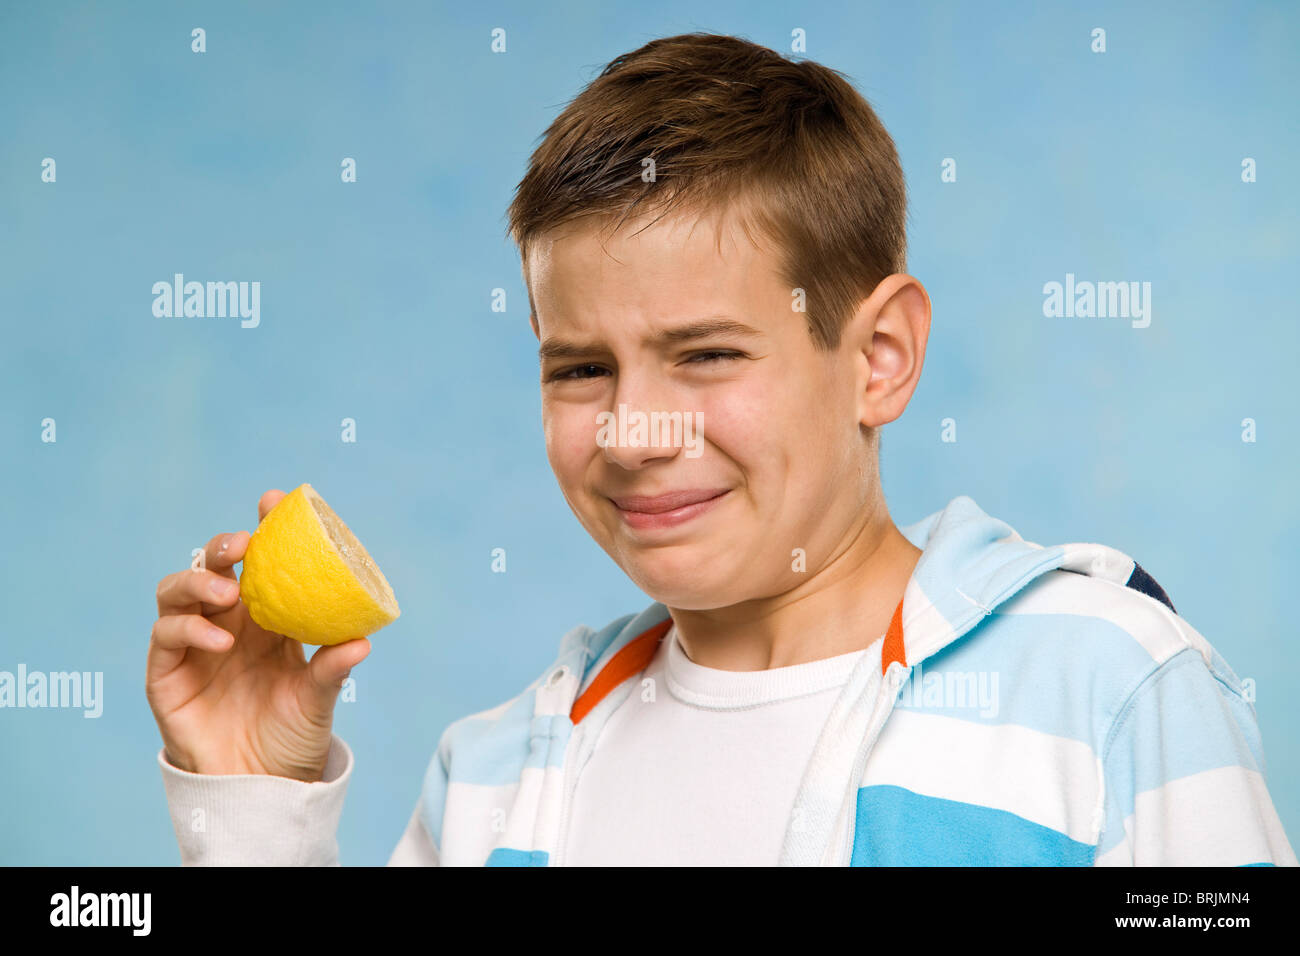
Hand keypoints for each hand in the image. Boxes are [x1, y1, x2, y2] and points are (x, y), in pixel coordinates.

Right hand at [145, 489, 371, 780]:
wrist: (263, 785)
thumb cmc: (292, 735)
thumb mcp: (319, 699)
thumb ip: (333, 668)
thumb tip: (363, 639)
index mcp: (266, 617)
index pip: (261, 562)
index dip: (264, 529)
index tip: (274, 502)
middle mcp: (227, 622)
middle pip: (213, 566)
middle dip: (224, 546)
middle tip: (244, 545)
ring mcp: (193, 644)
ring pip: (178, 589)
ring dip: (200, 582)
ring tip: (229, 595)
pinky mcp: (166, 672)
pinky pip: (166, 634)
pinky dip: (189, 627)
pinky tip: (220, 639)